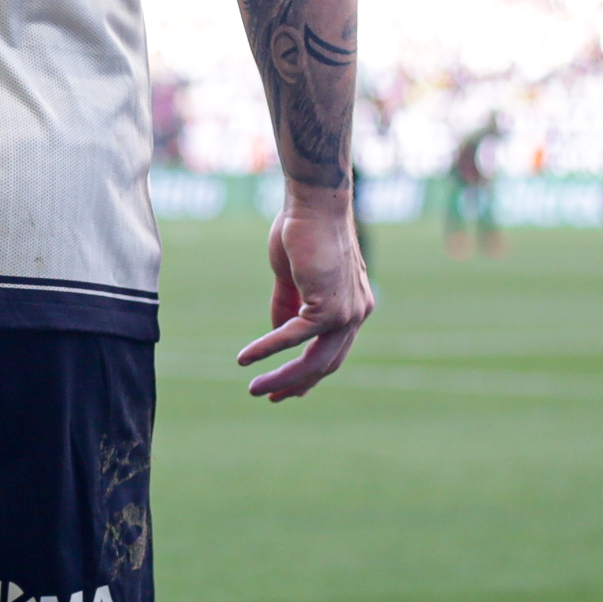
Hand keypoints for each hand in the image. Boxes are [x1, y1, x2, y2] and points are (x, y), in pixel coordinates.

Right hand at [236, 196, 371, 400]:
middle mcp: (357, 313)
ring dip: (282, 377)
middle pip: (325, 363)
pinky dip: (267, 349)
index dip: (309, 372)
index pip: (333, 351)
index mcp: (353, 306)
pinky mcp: (328, 306)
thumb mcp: (293, 278)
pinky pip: (293, 336)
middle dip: (296, 383)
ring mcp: (347, 313)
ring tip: (254, 389)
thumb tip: (278, 336)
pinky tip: (245, 359)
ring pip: (313, 360)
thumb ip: (288, 306)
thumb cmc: (303, 231)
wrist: (314, 204)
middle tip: (270, 397)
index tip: (288, 388)